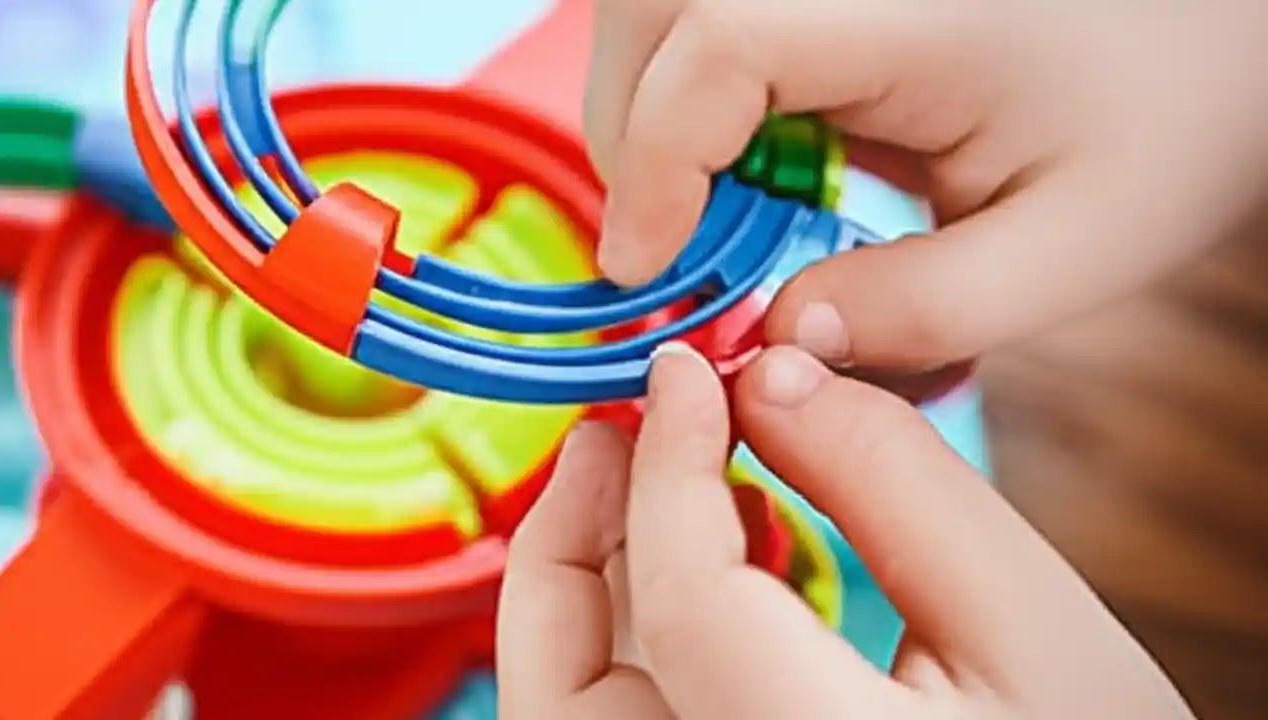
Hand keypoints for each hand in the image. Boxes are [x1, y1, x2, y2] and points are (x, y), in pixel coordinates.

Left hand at [497, 343, 1195, 718]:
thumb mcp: (1032, 625)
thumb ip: (892, 486)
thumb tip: (772, 376)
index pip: (684, 605)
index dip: (669, 466)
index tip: (688, 371)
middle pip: (566, 689)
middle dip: (570, 541)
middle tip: (616, 433)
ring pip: (580, 705)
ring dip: (600, 579)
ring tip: (673, 475)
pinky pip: (634, 719)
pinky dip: (641, 632)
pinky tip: (722, 556)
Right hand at [584, 0, 1267, 371]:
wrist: (1221, 27)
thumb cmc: (1169, 119)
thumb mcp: (1068, 251)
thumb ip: (916, 313)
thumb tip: (776, 347)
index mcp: (918, 10)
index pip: (722, 47)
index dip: (655, 164)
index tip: (645, 273)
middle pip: (657, 12)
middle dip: (636, 139)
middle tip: (674, 250)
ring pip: (666, 10)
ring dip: (658, 115)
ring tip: (721, 210)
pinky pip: (716, 25)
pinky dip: (701, 99)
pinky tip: (766, 161)